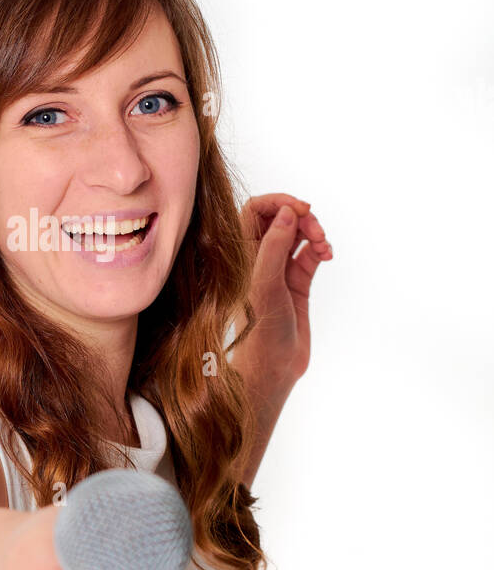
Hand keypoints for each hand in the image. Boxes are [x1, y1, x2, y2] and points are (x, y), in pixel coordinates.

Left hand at [235, 192, 332, 389]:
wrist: (272, 366)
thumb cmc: (260, 328)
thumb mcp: (265, 283)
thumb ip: (274, 246)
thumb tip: (287, 212)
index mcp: (241, 254)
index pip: (255, 210)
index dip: (278, 202)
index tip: (301, 209)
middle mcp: (258, 258)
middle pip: (280, 219)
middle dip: (301, 218)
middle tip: (317, 231)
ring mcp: (278, 270)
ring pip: (297, 235)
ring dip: (314, 233)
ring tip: (324, 246)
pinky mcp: (296, 283)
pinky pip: (310, 254)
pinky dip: (321, 249)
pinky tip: (327, 255)